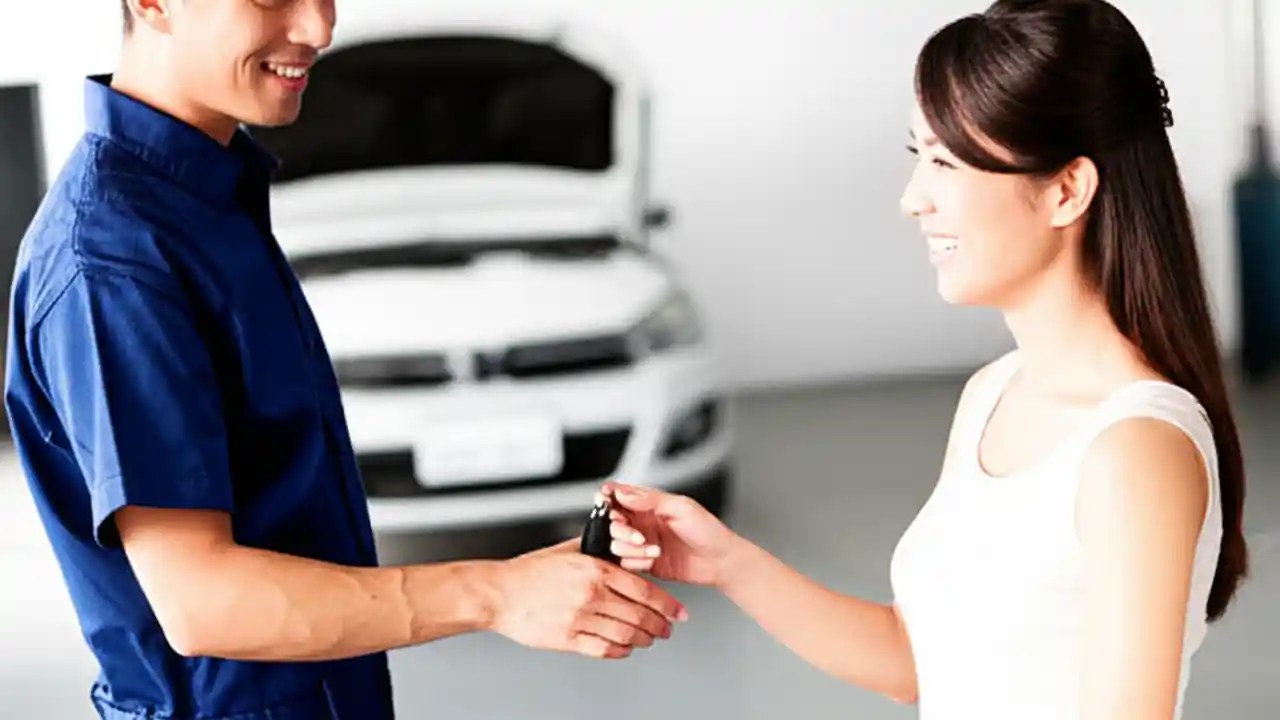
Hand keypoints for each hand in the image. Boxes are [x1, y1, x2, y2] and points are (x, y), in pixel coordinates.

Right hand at [489, 540, 687, 658]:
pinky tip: (626, 648)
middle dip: (660, 624)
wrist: (499, 593)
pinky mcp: (566, 639)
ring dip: (643, 639)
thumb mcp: (568, 552)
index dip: (667, 604)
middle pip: (639, 615)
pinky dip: (620, 651)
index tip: (678, 611)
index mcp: (594, 570)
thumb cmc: (530, 572)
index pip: (643, 590)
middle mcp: (590, 595)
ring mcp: (579, 619)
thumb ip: (598, 551)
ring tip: (650, 639)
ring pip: (625, 634)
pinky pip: (603, 649)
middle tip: (669, 628)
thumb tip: (623, 547)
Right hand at [601, 482, 741, 587]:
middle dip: (621, 530)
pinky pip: (625, 562)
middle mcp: (642, 521)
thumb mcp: (681, 507)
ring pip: (616, 543)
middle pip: (612, 521)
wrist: (720, 561)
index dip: (608, 498)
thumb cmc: (707, 530)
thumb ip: (650, 499)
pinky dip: (636, 562)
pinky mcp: (644, 562)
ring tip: (654, 549)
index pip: (618, 495)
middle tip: (639, 536)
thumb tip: (623, 492)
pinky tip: (653, 560)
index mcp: (649, 503)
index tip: (607, 503)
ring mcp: (642, 542)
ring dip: (631, 548)